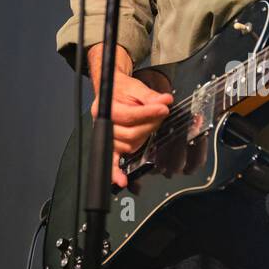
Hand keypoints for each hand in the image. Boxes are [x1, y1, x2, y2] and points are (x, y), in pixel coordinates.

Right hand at [88, 47, 172, 186]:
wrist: (114, 91)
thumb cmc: (124, 90)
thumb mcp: (137, 88)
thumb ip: (150, 96)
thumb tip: (165, 100)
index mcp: (106, 107)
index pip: (128, 115)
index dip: (148, 113)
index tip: (163, 108)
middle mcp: (103, 124)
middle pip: (129, 133)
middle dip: (149, 125)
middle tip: (161, 115)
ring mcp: (107, 137)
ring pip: (128, 145)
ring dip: (143, 138)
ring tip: (151, 126)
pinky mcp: (111, 146)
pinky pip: (111, 161)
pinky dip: (115, 172)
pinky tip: (122, 181)